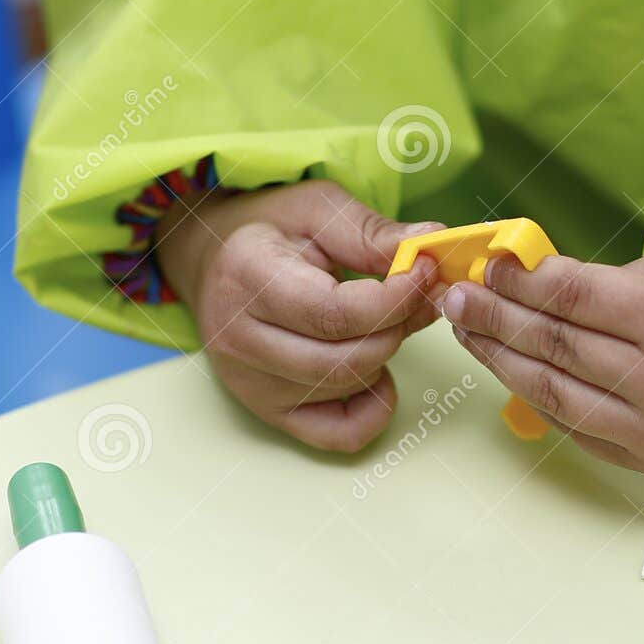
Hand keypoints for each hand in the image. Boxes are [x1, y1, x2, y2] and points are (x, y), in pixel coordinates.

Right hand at [154, 180, 442, 451]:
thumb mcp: (317, 208)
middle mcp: (238, 340)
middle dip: (397, 327)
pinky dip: (373, 410)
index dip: (396, 299)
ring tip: (387, 321)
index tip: (426, 273)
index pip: (335, 313)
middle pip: (345, 358)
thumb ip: (372, 231)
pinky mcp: (265, 410)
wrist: (211, 259)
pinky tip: (375, 372)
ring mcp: (248, 383)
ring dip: (385, 355)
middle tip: (415, 296)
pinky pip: (337, 435)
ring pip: (346, 389)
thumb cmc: (268, 230)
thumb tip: (432, 242)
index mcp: (246, 278)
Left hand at [440, 244, 643, 473]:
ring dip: (499, 360)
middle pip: (551, 345)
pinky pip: (574, 426)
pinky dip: (535, 397)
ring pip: (550, 391)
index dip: (518, 281)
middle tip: (454, 298)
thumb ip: (610, 282)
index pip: (569, 298)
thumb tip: (534, 284)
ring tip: (467, 332)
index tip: (486, 264)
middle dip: (493, 318)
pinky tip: (508, 371)